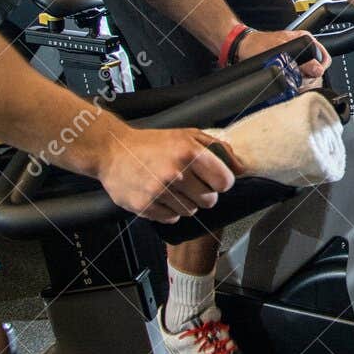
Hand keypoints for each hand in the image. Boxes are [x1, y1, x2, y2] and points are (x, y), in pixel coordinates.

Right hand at [97, 126, 238, 223]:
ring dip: (185, 202)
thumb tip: (241, 167)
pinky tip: (159, 195)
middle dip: (203, 193)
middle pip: (210, 200)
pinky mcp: (145, 206)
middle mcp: (175, 173)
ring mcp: (159, 191)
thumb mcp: (187, 135)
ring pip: (191, 211)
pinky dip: (168, 210)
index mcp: (189, 153)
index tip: (214, 179)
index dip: (222, 182)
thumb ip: (218, 148)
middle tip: (189, 183)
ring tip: (171, 187)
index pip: (225, 182)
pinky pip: (171, 218)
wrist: (112, 151)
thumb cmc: (152, 143)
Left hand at [236, 29, 329, 88]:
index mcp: (305, 40)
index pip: (324, 58)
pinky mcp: (290, 68)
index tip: (309, 76)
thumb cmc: (256, 44)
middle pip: (317, 70)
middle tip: (298, 82)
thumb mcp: (279, 52)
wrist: (241, 48)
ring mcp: (297, 59)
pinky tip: (289, 86)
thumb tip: (317, 70)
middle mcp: (303, 50)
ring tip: (293, 84)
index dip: (319, 70)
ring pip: (309, 76)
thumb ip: (301, 62)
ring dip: (302, 83)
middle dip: (309, 79)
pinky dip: (295, 85)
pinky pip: (299, 79)